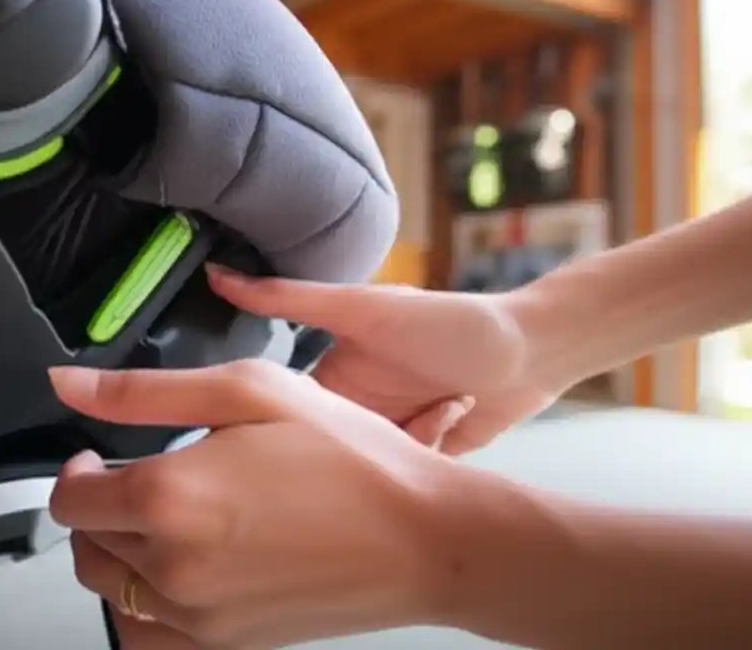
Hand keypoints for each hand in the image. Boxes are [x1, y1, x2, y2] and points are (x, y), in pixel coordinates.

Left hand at [48, 360, 468, 648]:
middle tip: (135, 482)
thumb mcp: (247, 390)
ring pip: (110, 593)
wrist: (423, 535)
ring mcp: (199, 615)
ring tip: (155, 526)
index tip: (98, 455)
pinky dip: (141, 612)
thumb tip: (68, 385)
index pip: (71, 498)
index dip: (75, 469)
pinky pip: (147, 640)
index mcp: (170, 497)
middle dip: (96, 509)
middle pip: (85, 546)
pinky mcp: (226, 644)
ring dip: (114, 557)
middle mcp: (174, 566)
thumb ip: (144, 392)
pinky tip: (172, 577)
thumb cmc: (352, 460)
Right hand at [207, 265, 561, 454]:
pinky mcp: (424, 462)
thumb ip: (288, 299)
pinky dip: (431, 449)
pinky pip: (408, 476)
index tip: (273, 433)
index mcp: (328, 378)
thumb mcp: (361, 308)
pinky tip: (455, 413)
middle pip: (324, 454)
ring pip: (367, 471)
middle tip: (367, 430)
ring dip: (403, 441)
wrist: (533, 349)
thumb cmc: (449, 320)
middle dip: (346, 448)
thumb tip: (217, 274)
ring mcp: (390, 440)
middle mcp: (353, 412)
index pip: (279, 415)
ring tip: (437, 400)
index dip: (274, 427)